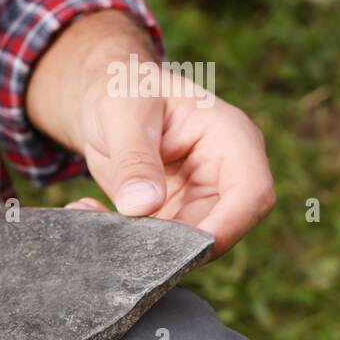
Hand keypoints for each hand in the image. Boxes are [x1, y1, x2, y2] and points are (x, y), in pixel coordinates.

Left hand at [67, 70, 274, 258]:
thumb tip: (141, 206)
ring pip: (184, 243)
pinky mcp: (171, 213)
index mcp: (231, 139)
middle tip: (117, 234)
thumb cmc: (125, 89)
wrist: (106, 96)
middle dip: (171, 243)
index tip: (181, 249)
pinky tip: (87, 210)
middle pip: (219, 228)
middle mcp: (222, 173)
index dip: (226, 227)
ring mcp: (198, 197)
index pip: (251, 194)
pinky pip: (155, 240)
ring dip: (139, 242)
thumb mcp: (124, 112)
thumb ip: (133, 157)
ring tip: (88, 212)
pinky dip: (122, 236)